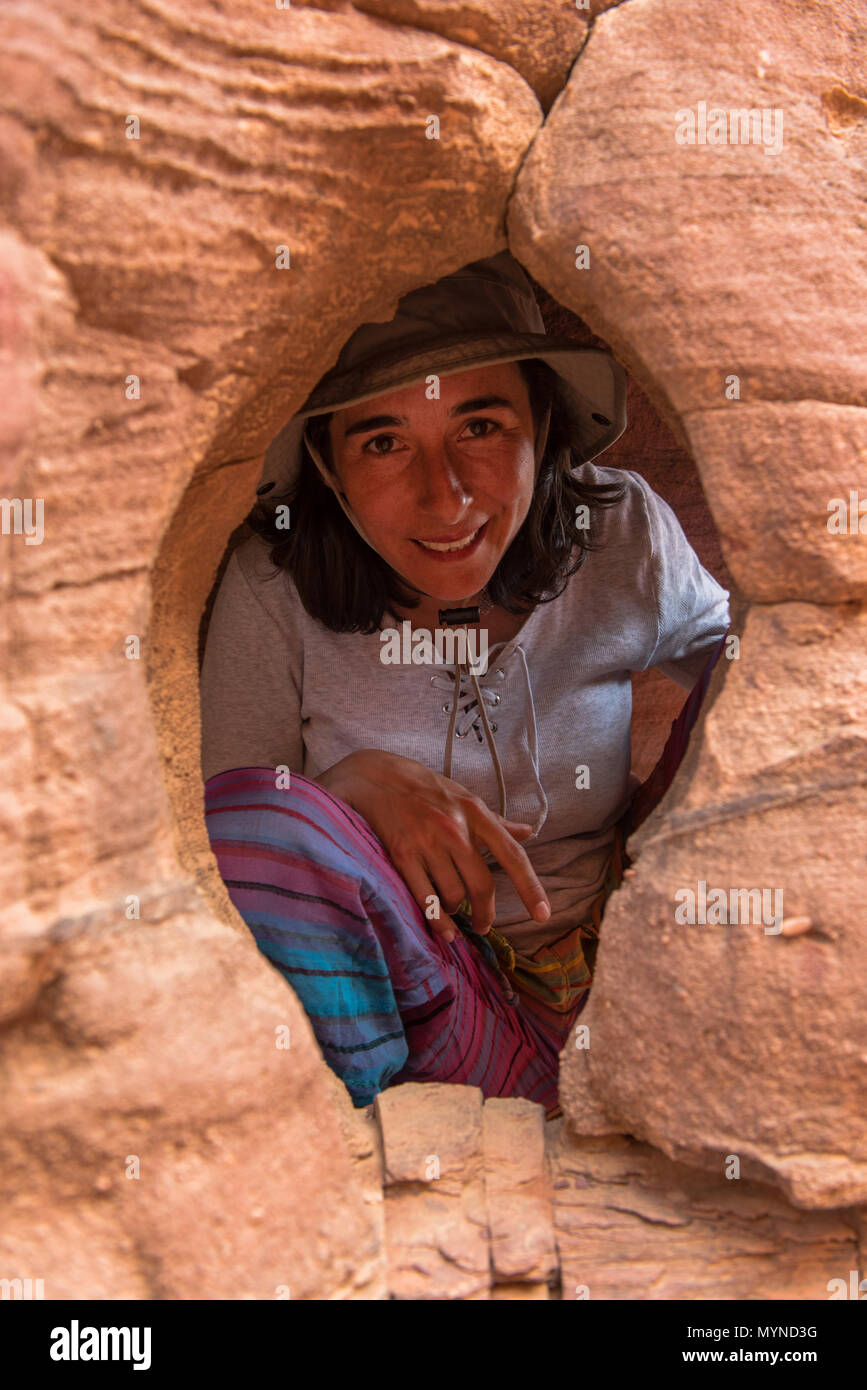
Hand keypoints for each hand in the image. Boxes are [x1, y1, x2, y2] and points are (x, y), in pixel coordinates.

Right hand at [314, 750, 550, 943]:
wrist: (377, 777)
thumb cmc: (426, 789)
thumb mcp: (465, 797)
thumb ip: (497, 821)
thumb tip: (529, 832)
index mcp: (476, 814)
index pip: (512, 855)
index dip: (531, 887)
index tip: (543, 915)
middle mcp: (455, 829)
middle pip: (482, 885)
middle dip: (486, 913)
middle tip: (483, 925)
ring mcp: (428, 843)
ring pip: (454, 895)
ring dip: (456, 910)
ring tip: (452, 908)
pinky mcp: (402, 855)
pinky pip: (426, 899)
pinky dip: (437, 921)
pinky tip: (442, 929)